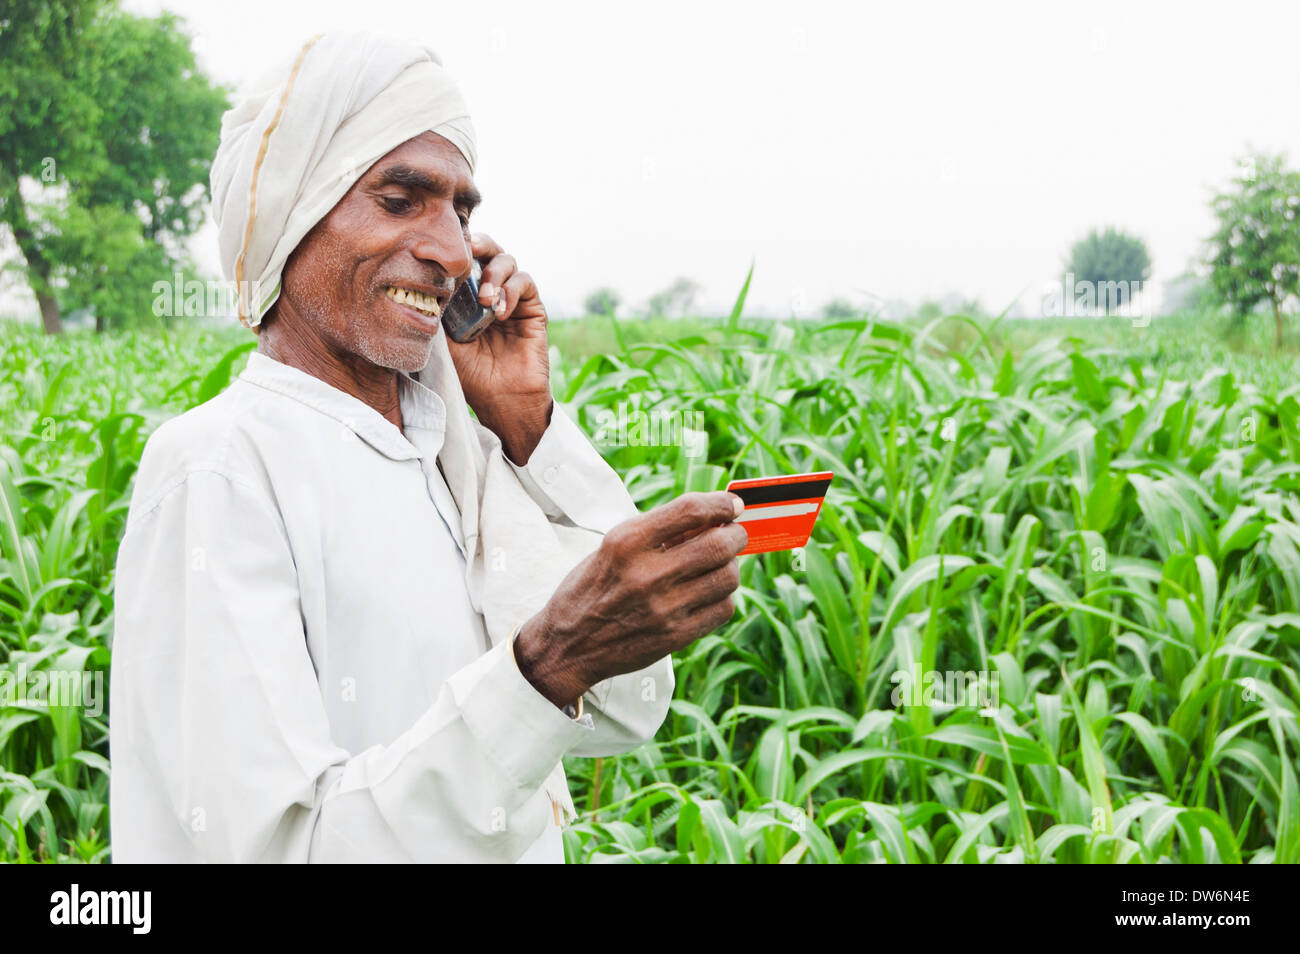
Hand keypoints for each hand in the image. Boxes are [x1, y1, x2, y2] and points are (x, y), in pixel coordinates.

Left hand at [445, 233, 552, 460]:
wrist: (501, 399)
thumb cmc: (470, 373)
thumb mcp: (443, 338)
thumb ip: (438, 308)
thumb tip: (421, 278)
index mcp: (467, 294)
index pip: (463, 259)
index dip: (456, 250)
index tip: (441, 252)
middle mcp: (491, 290)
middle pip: (487, 249)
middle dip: (478, 245)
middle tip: (467, 252)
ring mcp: (513, 297)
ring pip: (507, 260)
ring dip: (494, 274)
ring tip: (485, 301)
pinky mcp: (533, 308)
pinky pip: (525, 282)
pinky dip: (511, 290)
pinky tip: (500, 312)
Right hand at [513, 491, 748, 707]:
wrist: (568, 646)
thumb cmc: (591, 590)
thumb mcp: (611, 548)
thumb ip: (657, 531)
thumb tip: (711, 518)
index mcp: (626, 542)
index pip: (690, 510)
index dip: (721, 503)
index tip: (733, 505)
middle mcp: (646, 574)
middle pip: (719, 544)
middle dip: (736, 535)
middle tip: (734, 535)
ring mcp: (663, 608)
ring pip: (728, 577)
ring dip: (730, 566)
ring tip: (717, 565)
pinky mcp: (675, 636)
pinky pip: (723, 608)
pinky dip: (723, 596)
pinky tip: (708, 593)